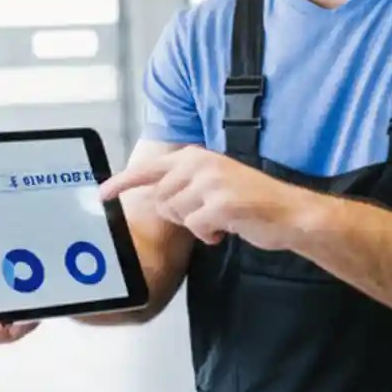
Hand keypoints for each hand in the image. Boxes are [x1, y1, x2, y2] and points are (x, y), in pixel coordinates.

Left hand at [99, 146, 309, 250]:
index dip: (122, 182)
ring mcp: (210, 181)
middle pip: (160, 199)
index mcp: (196, 156)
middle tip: (206, 215)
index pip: (149, 168)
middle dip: (178, 214)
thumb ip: (184, 185)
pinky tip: (228, 228)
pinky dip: (210, 235)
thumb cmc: (252, 202)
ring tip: (221, 218)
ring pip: (176, 213)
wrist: (291, 213)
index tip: (101, 194)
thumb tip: (152, 197)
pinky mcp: (220, 202)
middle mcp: (200, 163)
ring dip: (196, 225)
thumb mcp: (214, 184)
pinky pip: (196, 227)